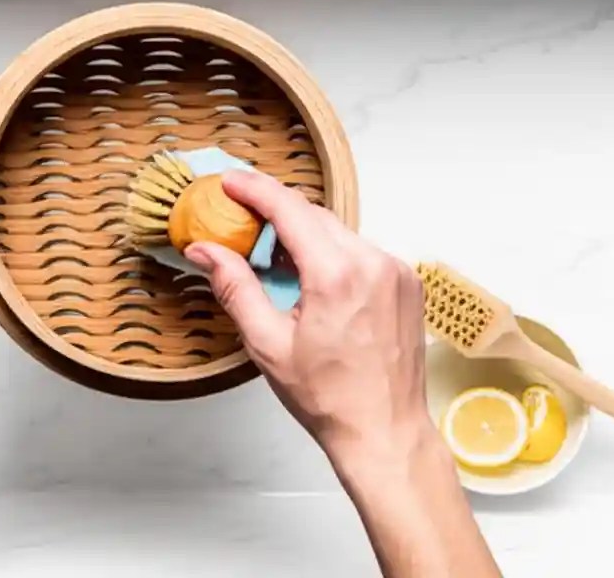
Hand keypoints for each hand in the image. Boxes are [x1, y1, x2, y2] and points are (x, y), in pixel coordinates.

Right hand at [184, 171, 431, 463]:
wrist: (384, 431)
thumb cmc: (330, 398)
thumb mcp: (267, 344)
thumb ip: (235, 287)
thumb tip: (205, 251)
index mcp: (336, 275)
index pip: (289, 209)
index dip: (255, 189)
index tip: (230, 182)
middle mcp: (373, 263)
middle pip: (315, 215)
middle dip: (278, 213)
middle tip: (244, 224)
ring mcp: (396, 272)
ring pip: (340, 232)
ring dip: (307, 237)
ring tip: (278, 263)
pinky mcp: (407, 283)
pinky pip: (363, 252)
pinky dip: (335, 255)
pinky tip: (315, 281)